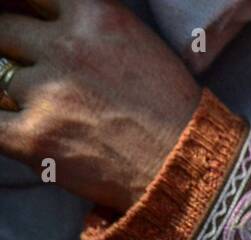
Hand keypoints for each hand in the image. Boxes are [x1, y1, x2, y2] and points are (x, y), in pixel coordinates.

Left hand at [0, 0, 200, 210]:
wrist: (190, 170)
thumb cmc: (172, 111)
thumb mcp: (137, 42)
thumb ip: (88, 24)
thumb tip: (46, 22)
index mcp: (95, 16)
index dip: (18, 9)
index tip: (21, 22)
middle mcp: (65, 47)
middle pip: (5, 32)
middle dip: (15, 50)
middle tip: (40, 76)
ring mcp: (45, 93)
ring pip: (0, 81)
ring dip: (20, 96)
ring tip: (55, 115)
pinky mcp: (33, 138)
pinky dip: (6, 128)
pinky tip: (27, 133)